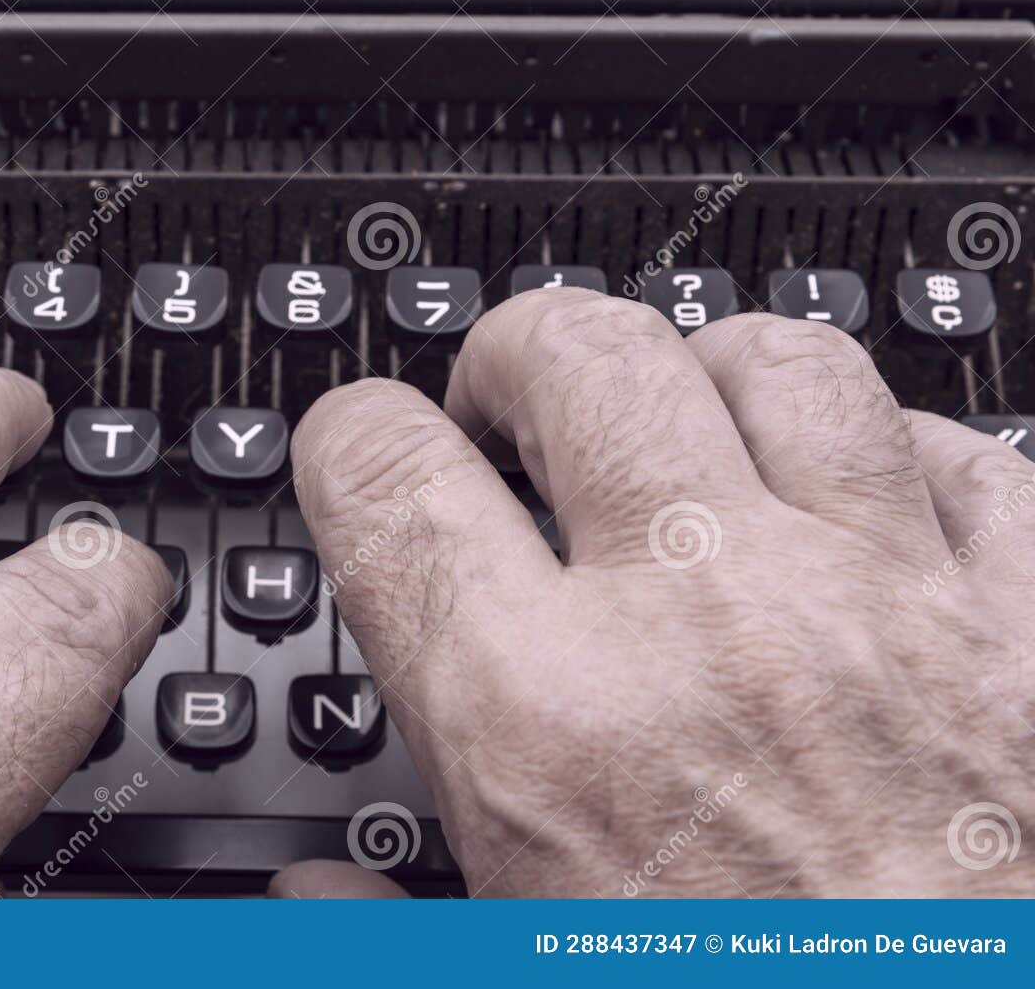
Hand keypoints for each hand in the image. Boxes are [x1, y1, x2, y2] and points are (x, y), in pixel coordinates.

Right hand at [281, 289, 1032, 897]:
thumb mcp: (521, 977)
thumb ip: (389, 927)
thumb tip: (313, 899)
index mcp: (548, 731)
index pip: (386, 478)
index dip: (351, 438)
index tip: (369, 456)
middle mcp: (709, 631)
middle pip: (579, 355)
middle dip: (520, 357)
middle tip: (514, 408)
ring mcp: (891, 611)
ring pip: (778, 359)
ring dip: (708, 373)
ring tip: (689, 427)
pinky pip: (968, 456)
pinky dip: (903, 458)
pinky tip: (873, 510)